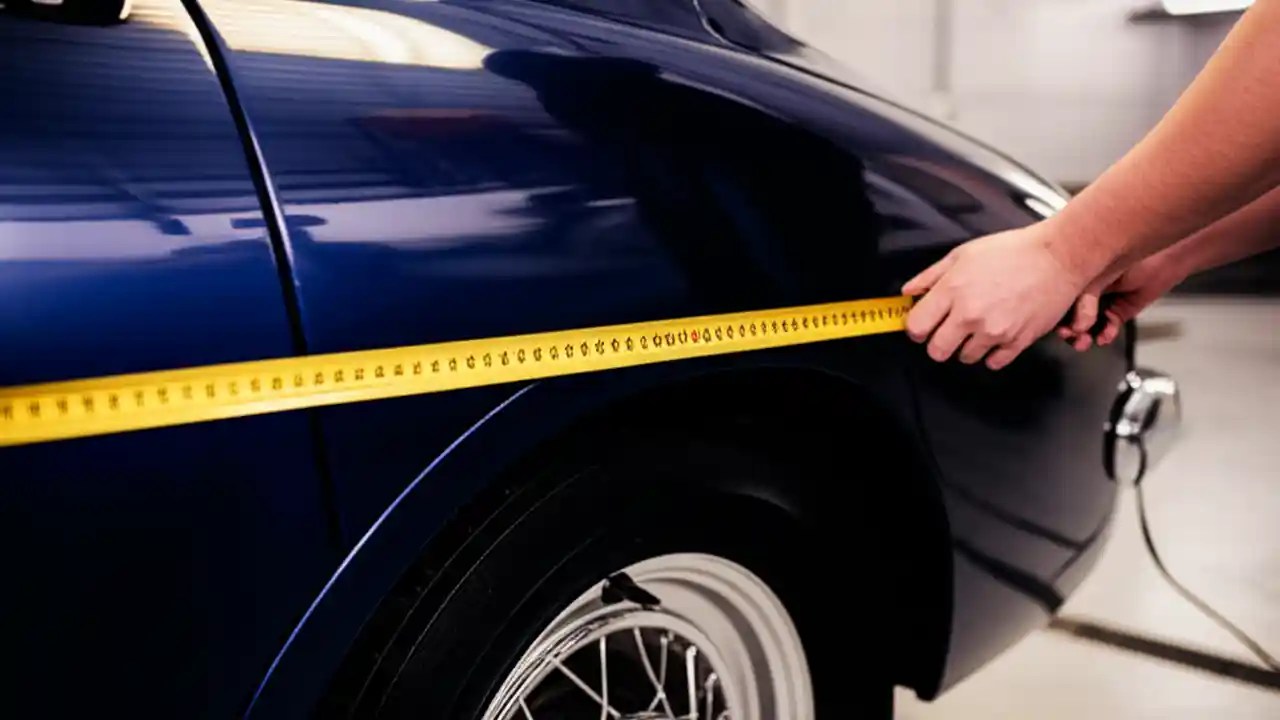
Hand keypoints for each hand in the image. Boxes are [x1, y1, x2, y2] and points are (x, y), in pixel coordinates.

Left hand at [902, 224, 1093, 369]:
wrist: (1058, 257)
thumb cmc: (1013, 251)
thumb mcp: (963, 254)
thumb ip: (931, 276)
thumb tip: (908, 292)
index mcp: (953, 291)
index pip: (916, 327)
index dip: (916, 328)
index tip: (923, 326)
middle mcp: (970, 315)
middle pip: (937, 351)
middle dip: (938, 343)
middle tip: (948, 331)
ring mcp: (994, 331)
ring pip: (965, 358)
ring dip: (966, 347)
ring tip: (977, 328)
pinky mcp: (1018, 341)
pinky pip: (994, 363)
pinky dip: (992, 354)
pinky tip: (995, 336)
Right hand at [1057, 254, 1182, 349]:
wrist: (1170, 259)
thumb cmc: (1138, 256)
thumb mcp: (1102, 276)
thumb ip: (1086, 299)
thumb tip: (1076, 325)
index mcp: (1079, 273)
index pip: (1059, 297)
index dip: (1056, 313)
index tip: (1057, 326)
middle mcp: (1089, 287)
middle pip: (1071, 313)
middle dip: (1069, 328)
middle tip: (1071, 337)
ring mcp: (1104, 300)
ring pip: (1088, 324)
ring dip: (1085, 335)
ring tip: (1085, 341)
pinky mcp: (1120, 311)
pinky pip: (1108, 327)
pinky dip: (1105, 334)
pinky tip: (1104, 337)